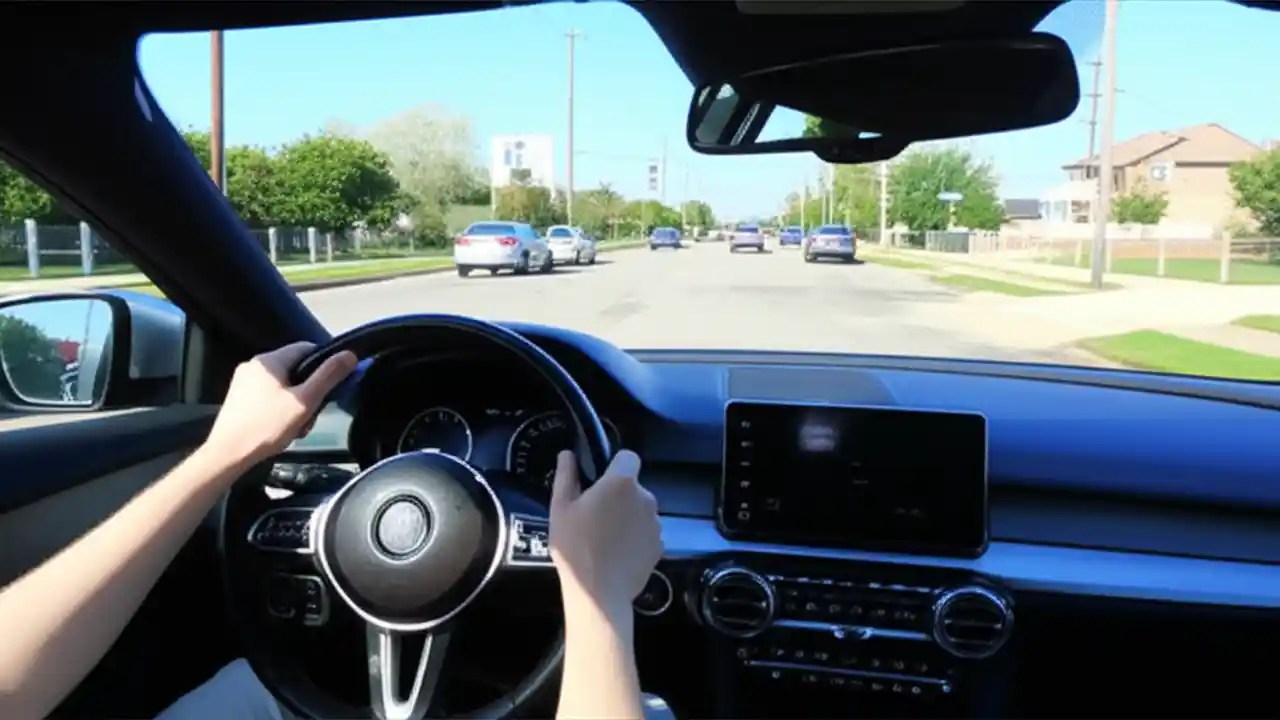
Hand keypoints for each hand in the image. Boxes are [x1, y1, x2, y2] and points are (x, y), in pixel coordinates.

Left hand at [204, 341, 357, 465]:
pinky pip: (269, 396)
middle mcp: (254, 365)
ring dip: (296, 403)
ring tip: (297, 426)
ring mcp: (243, 382)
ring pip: (283, 385)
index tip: (333, 385)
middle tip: (313, 414)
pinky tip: (282, 428)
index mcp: (269, 361)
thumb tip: (350, 354)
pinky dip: (280, 408)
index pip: (306, 348)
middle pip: (295, 369)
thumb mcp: (304, 402)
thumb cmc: (267, 426)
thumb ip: (328, 377)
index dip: (325, 364)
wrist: (227, 454)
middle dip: (309, 390)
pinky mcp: (238, 398)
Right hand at [550, 449, 662, 616]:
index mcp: (621, 483)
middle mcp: (645, 498)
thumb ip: (567, 476)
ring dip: (628, 517)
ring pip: (641, 510)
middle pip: (633, 487)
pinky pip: (646, 532)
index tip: (600, 483)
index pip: (628, 457)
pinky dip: (636, 537)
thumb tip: (568, 454)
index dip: (615, 466)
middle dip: (618, 496)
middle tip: (595, 516)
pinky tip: (619, 553)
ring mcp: (655, 523)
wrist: (599, 592)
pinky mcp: (660, 545)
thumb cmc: (575, 546)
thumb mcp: (561, 509)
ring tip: (606, 539)